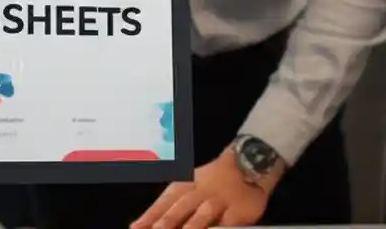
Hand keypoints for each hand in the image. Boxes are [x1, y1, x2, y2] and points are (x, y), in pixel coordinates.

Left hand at [131, 150, 275, 228]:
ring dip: (192, 225)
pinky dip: (219, 228)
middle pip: (181, 207)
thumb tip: (141, 225)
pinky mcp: (238, 209)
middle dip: (167, 221)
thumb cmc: (213, 181)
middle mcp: (200, 191)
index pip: (164, 202)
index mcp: (185, 185)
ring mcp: (220, 200)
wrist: (248, 163)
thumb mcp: (191, 185)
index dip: (150, 215)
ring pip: (203, 213)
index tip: (137, 228)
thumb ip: (170, 205)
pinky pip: (227, 222)